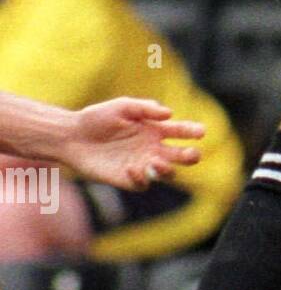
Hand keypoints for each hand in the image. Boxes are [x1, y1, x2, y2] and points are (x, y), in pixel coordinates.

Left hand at [60, 99, 204, 188]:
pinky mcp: (127, 178)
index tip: (201, 131)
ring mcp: (142, 164)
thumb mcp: (122, 106)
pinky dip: (142, 178)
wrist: (71, 137)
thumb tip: (170, 114)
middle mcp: (152, 148)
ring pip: (166, 173)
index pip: (180, 131)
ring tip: (158, 163)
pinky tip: (133, 168)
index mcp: (154, 129)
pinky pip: (143, 183)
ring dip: (168, 170)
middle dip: (190, 156)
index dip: (193, 131)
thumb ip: (146, 108)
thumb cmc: (97, 118)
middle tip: (193, 154)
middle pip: (181, 156)